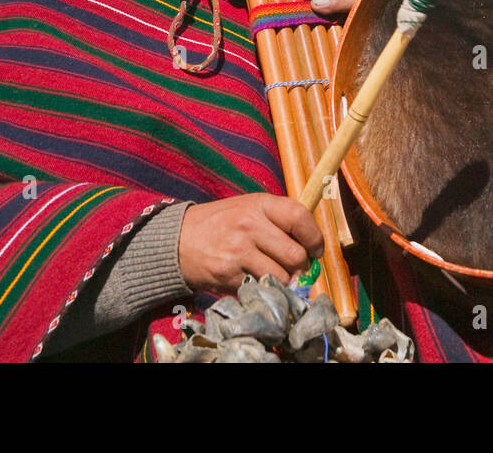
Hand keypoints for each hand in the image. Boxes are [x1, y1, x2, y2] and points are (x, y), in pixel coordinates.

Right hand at [178, 194, 324, 291]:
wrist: (176, 240)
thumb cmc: (220, 224)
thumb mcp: (248, 209)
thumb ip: (277, 221)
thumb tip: (310, 246)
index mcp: (259, 204)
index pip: (300, 217)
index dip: (315, 238)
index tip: (316, 250)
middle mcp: (250, 224)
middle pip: (295, 254)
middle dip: (301, 266)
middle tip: (294, 268)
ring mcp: (238, 250)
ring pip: (281, 276)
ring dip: (282, 281)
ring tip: (270, 273)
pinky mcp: (228, 273)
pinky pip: (260, 287)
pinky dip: (262, 287)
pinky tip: (251, 278)